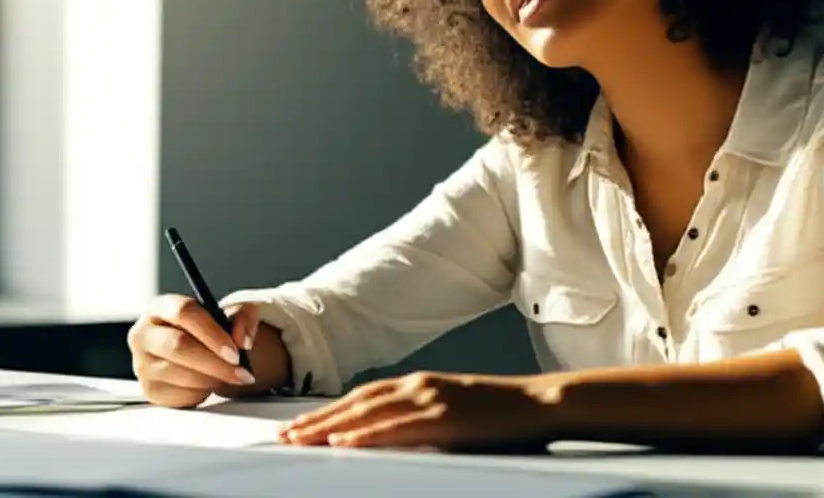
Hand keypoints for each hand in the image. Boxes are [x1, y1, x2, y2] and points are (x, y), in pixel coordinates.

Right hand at [126, 294, 261, 407]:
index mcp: (160, 307)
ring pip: (182, 374)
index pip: (183, 312)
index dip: (212, 332)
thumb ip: (244, 317)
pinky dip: (202, 393)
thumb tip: (243, 340)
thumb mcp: (234, 315)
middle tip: (242, 373)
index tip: (236, 352)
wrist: (199, 356)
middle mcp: (143, 334)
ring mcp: (142, 364)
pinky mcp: (150, 390)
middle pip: (178, 346)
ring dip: (213, 379)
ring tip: (226, 376)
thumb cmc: (212, 332)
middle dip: (216, 362)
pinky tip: (208, 384)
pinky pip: (180, 396)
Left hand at [278, 371, 561, 450]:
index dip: (327, 409)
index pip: (361, 396)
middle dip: (316, 419)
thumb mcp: (453, 409)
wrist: (539, 404)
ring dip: (329, 425)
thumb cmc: (501, 414)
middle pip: (355, 402)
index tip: (298, 424)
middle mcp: (418, 385)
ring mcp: (430, 398)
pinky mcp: (444, 417)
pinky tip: (343, 441)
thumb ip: (421, 417)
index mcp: (419, 382)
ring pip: (367, 411)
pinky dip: (366, 433)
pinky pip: (396, 427)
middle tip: (284, 435)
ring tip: (300, 439)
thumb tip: (390, 435)